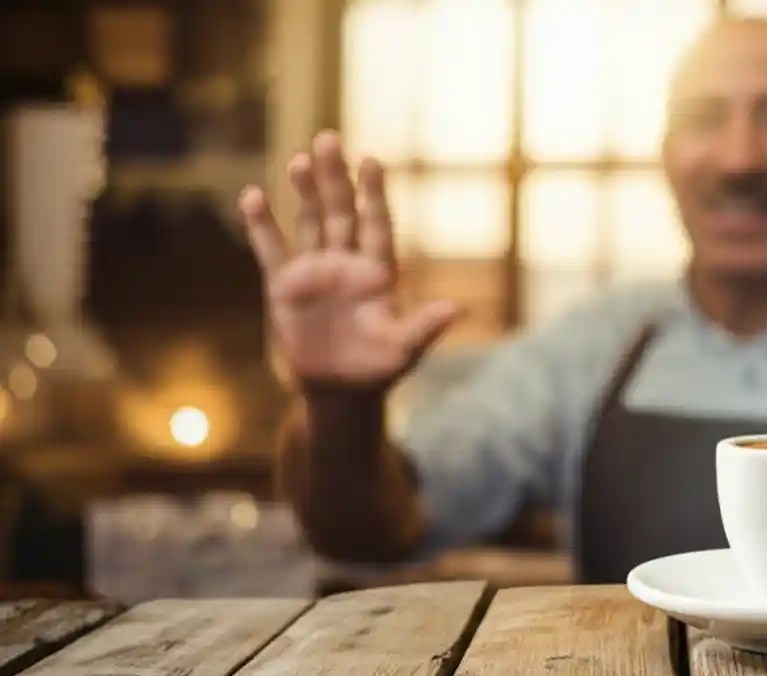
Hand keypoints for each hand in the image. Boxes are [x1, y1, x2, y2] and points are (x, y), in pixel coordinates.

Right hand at [240, 131, 458, 387]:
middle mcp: (347, 261)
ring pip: (310, 221)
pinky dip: (262, 225)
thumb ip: (425, 327)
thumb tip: (456, 310)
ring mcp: (315, 269)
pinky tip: (252, 196)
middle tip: (329, 139)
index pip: (376, 222)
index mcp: (378, 270)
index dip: (373, 193)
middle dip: (335, 178)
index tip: (371, 160)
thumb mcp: (404, 349)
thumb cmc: (379, 367)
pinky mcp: (284, 284)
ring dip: (304, 192)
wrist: (340, 388)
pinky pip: (272, 249)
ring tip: (300, 160)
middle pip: (341, 211)